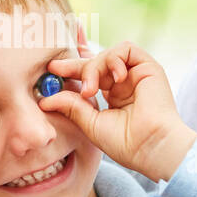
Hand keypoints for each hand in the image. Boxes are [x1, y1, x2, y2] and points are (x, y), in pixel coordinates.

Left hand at [39, 40, 196, 181]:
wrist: (151, 147)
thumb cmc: (126, 143)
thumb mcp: (90, 124)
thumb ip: (71, 107)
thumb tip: (45, 99)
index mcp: (114, 98)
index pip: (91, 76)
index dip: (72, 70)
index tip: (52, 70)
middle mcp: (125, 84)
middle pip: (96, 62)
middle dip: (75, 64)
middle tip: (56, 68)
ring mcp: (136, 75)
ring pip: (107, 55)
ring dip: (93, 68)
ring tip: (90, 90)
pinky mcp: (148, 67)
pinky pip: (126, 49)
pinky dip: (114, 59)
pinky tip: (114, 79)